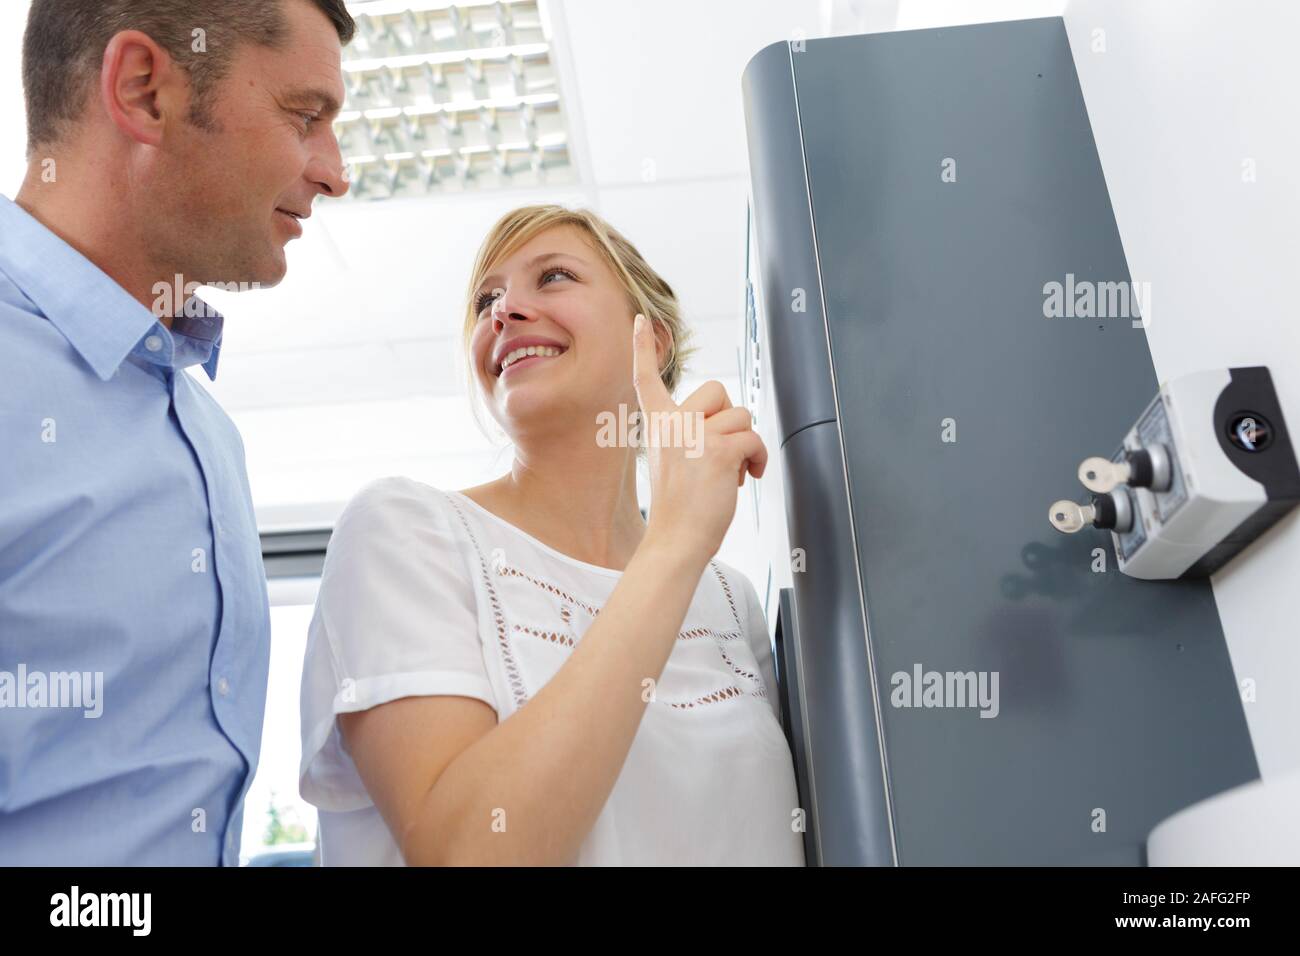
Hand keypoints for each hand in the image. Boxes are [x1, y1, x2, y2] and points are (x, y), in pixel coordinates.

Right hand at [631, 312, 767, 563]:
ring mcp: (696, 435)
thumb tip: (734, 423)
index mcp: (657, 425)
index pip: (646, 378)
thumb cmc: (679, 509)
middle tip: (723, 450)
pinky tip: (749, 477)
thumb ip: (694, 435)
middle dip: (730, 417)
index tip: (640, 321)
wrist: (675, 540)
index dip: (643, 348)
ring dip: (747, 445)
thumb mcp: (677, 461)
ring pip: (742, 417)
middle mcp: (673, 423)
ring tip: (734, 472)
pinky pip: (754, 440)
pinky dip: (759, 460)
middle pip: (717, 390)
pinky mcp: (719, 451)